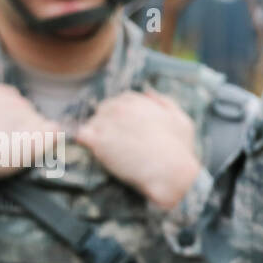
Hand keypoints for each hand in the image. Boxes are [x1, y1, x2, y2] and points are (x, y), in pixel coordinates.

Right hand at [0, 68, 61, 209]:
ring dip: (35, 139)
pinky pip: (56, 134)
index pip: (14, 102)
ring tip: (16, 152)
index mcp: (0, 92)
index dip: (8, 120)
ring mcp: (32, 117)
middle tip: (5, 146)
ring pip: (41, 126)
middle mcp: (18, 100)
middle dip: (22, 129)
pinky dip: (52, 142)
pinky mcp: (42, 135)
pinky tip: (39, 150)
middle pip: (29, 114)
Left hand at [76, 89, 201, 209]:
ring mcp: (105, 123)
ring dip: (96, 136)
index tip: (127, 132)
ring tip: (110, 153)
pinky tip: (94, 153)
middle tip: (117, 145)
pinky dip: (84, 143)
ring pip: (91, 125)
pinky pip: (80, 136)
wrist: (170, 171)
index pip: (119, 102)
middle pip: (102, 112)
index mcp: (135, 101)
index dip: (121, 118)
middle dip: (107, 125)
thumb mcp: (181, 120)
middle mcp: (117, 107)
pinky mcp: (97, 142)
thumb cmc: (179, 150)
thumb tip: (148, 91)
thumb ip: (165, 102)